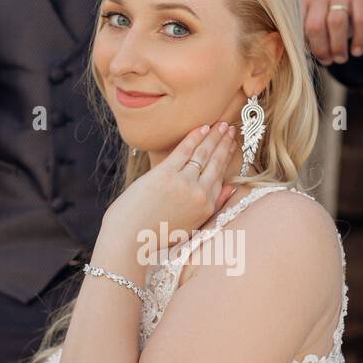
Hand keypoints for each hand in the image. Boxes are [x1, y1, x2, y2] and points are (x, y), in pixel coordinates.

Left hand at [105, 120, 240, 251]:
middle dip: (225, 143)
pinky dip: (194, 137)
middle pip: (216, 163)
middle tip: (230, 128)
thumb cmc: (157, 233)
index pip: (221, 176)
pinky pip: (184, 151)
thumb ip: (213, 207)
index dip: (227, 158)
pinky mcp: (165, 174)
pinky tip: (202, 128)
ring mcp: (183, 183)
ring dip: (214, 136)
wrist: (130, 238)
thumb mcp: (192, 227)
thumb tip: (231, 188)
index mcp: (206, 207)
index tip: (231, 145)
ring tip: (221, 124)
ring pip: (204, 154)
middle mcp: (199, 194)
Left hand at [300, 0, 362, 65]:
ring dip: (338, 46)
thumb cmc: (333, 19)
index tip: (309, 58)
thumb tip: (293, 56)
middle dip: (321, 48)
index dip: (301, 45)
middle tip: (327, 61)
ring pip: (336, 22)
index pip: (295, 24)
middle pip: (315, 25)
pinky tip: (356, 51)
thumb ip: (303, 36)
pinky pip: (360, 20)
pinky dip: (359, 39)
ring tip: (341, 59)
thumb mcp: (316, 25)